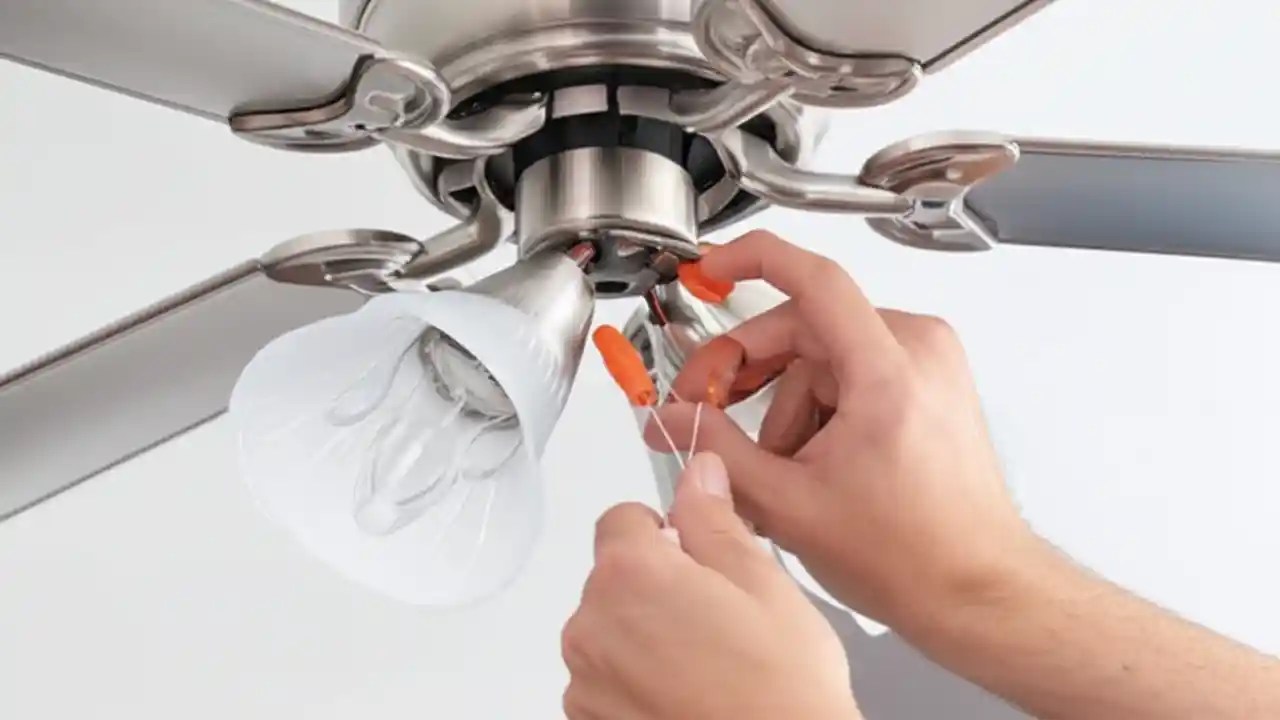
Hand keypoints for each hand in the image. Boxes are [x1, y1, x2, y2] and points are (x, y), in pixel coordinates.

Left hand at [561, 453, 861, 719]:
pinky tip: (689, 694)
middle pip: (615, 576)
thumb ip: (715, 519)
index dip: (665, 530)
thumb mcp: (763, 583)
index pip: (622, 518)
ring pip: (611, 630)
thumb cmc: (781, 691)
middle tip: (719, 616)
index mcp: (630, 573)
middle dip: (658, 585)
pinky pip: (607, 680)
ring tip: (709, 663)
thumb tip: (699, 475)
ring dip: (646, 635)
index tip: (698, 555)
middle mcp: (592, 624)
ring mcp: (586, 681)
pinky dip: (637, 682)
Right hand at [646, 230, 1036, 631]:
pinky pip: (851, 373)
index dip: (751, 260)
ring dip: (782, 402)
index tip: (711, 268)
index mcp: (888, 370)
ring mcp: (928, 366)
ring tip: (773, 465)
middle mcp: (917, 351)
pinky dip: (817, 408)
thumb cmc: (913, 555)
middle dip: (746, 368)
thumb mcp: (788, 503)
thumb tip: (671, 418)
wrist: (974, 590)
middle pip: (804, 326)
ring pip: (823, 356)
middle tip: (705, 408)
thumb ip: (715, 449)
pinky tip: (805, 459)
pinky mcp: (928, 384)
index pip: (814, 279)